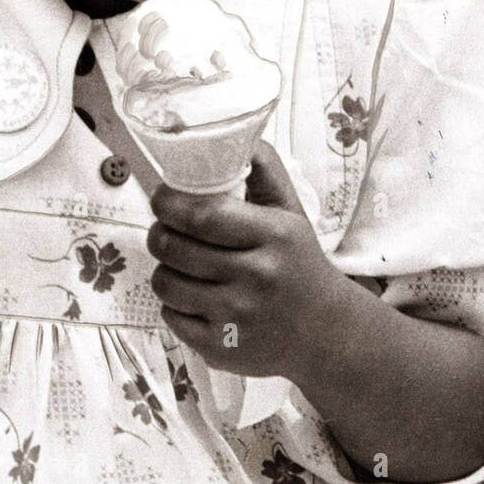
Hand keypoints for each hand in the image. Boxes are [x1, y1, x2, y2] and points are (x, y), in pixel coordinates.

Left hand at [147, 142, 353, 380]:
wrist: (324, 332)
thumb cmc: (299, 262)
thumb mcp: (291, 212)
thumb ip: (264, 169)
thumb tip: (234, 134)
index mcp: (274, 236)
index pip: (203, 216)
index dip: (168, 203)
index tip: (162, 197)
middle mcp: (256, 277)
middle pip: (176, 248)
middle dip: (159, 233)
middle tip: (165, 228)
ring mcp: (236, 317)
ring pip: (166, 283)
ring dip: (164, 268)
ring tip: (180, 262)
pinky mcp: (220, 349)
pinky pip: (170, 317)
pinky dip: (174, 303)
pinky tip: (194, 295)